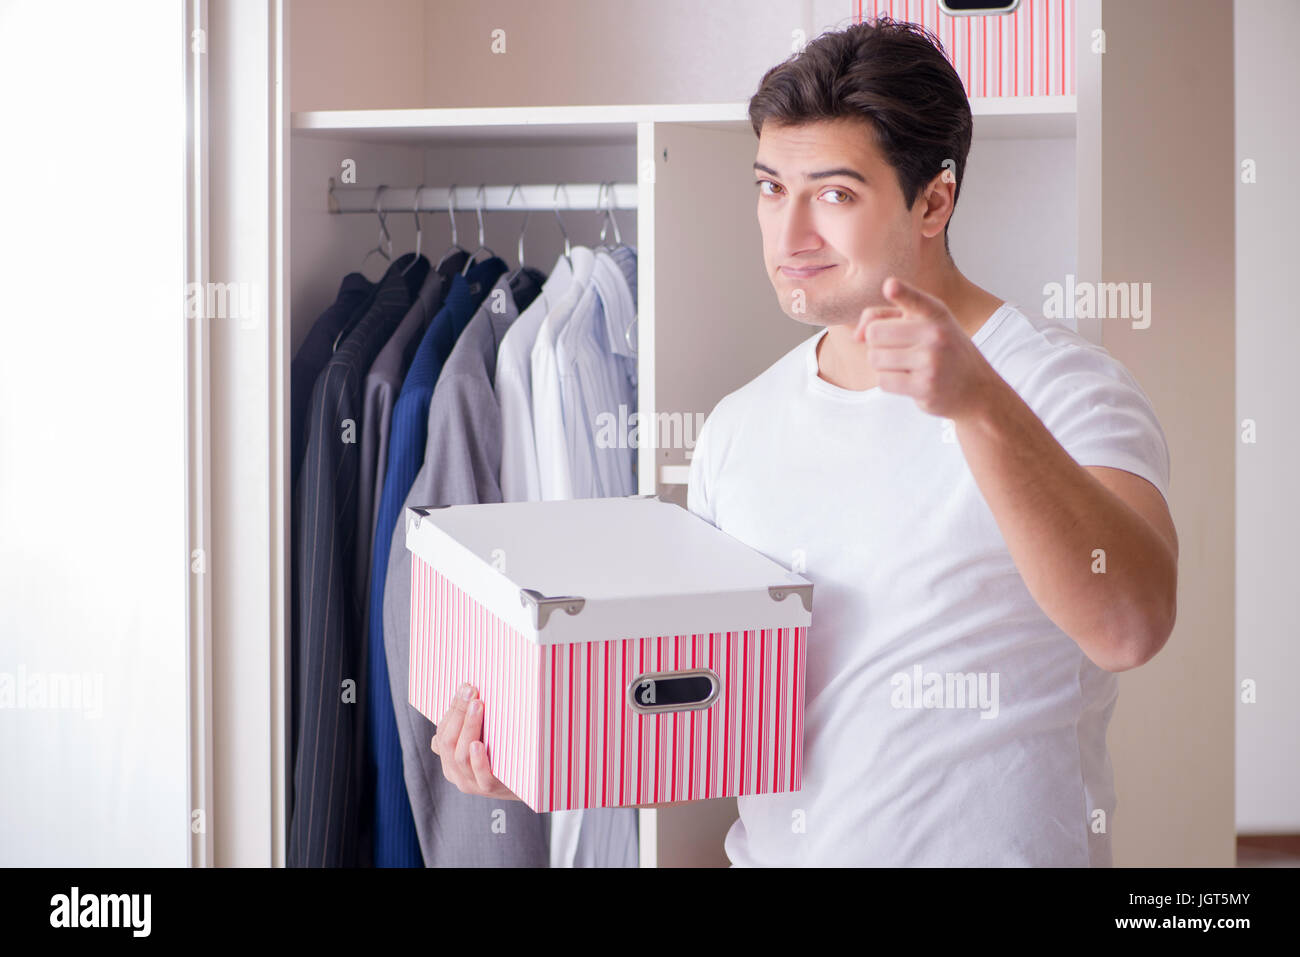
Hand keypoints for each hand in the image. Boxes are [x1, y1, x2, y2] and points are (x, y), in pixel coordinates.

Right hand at [430, 683, 520, 800]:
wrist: (528, 786)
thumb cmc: (502, 756)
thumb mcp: (484, 739)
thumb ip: (473, 723)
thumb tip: (469, 689)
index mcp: (449, 759)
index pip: (442, 733)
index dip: (452, 709)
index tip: (465, 686)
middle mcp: (456, 772)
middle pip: (449, 741)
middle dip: (458, 712)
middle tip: (471, 691)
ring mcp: (471, 783)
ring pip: (461, 756)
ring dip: (468, 728)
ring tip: (476, 706)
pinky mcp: (490, 789)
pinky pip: (481, 776)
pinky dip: (478, 760)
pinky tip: (478, 744)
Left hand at [853, 276, 998, 420]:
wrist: (976, 389)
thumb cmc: (941, 352)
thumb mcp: (923, 326)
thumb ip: (885, 317)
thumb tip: (856, 336)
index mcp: (936, 313)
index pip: (915, 300)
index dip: (901, 292)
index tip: (890, 286)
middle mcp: (936, 333)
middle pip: (874, 333)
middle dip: (877, 344)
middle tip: (898, 350)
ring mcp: (931, 361)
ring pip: (875, 358)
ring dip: (883, 365)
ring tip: (907, 366)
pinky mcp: (925, 386)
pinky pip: (883, 381)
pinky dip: (890, 382)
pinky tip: (910, 381)